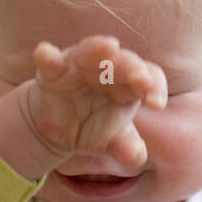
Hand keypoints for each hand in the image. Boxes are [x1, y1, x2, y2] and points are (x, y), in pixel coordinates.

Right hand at [18, 34, 167, 171]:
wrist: (60, 129)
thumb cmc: (94, 128)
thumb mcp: (112, 142)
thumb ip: (127, 148)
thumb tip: (135, 154)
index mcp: (129, 84)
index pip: (150, 77)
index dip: (155, 87)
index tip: (157, 104)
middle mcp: (107, 68)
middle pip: (123, 61)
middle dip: (132, 68)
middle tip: (141, 78)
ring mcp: (79, 65)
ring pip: (90, 52)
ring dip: (98, 49)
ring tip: (108, 47)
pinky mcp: (53, 71)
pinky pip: (49, 61)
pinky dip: (47, 56)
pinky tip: (44, 53)